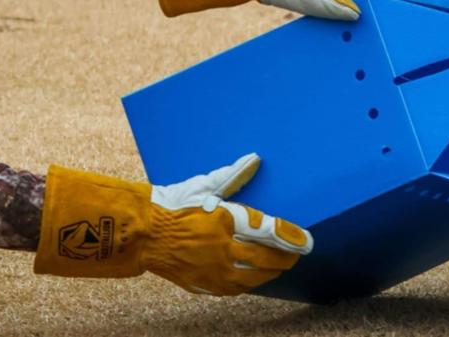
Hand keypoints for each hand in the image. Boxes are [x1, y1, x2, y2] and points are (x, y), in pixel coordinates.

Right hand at [144, 153, 312, 294]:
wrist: (141, 233)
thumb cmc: (172, 204)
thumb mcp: (203, 185)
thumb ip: (232, 175)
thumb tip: (254, 159)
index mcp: (222, 221)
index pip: (266, 230)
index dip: (290, 237)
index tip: (308, 241)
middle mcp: (220, 249)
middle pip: (264, 258)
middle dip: (285, 256)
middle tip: (297, 252)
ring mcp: (210, 270)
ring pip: (251, 277)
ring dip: (269, 272)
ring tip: (280, 265)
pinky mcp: (201, 283)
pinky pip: (233, 288)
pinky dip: (248, 282)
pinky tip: (253, 278)